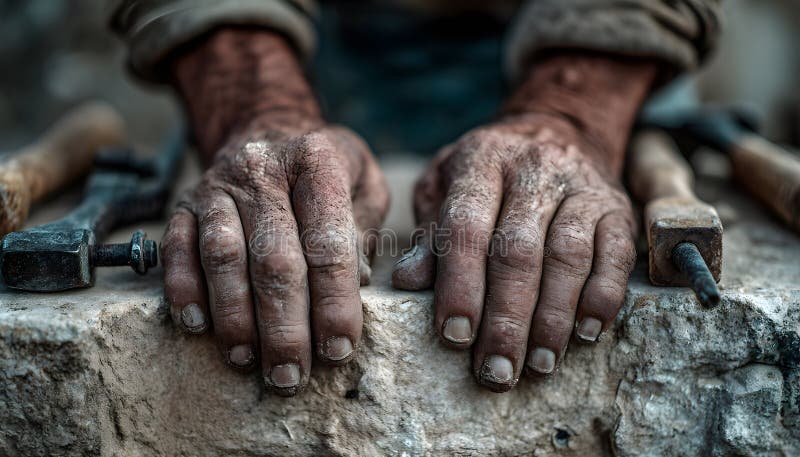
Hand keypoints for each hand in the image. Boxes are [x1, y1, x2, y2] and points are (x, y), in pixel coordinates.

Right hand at [160, 30, 388, 395]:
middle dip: (284, 327)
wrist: (265, 127)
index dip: (335, 303)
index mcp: (318, 162)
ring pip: (223, 257)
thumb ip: (365, 231)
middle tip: (291, 375)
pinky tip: (197, 326)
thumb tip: (357, 285)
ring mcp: (220, 187)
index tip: (339, 349)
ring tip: (246, 360)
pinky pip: (176, 247)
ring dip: (234, 317)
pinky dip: (183, 288)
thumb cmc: (326, 171)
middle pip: (274, 259)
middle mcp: (265, 171)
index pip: (328, 244)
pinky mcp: (186, 203)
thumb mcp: (364, 184)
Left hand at [393, 53, 656, 391]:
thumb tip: (408, 282)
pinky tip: (585, 334)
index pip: (466, 227)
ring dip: (552, 317)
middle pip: (518, 251)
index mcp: (480, 162)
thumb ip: (429, 233)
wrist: (556, 130)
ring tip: (537, 364)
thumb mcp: (445, 185)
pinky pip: (615, 255)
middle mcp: (532, 171)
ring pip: (568, 256)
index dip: (460, 284)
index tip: (453, 336)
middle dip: (506, 318)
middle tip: (495, 371)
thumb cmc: (487, 174)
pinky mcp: (615, 208)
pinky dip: (601, 298)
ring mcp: (579, 188)